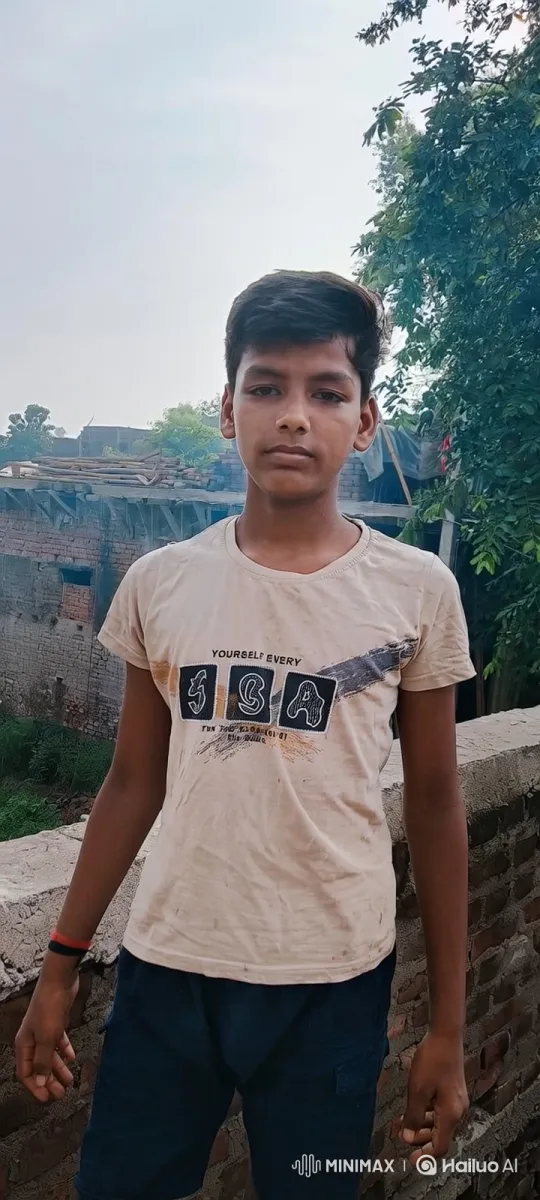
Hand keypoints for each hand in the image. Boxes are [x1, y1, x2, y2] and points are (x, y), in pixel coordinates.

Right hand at [15, 972, 78, 1102]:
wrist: (59, 980)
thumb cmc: (50, 1009)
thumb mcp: (47, 1038)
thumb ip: (43, 1061)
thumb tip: (40, 1083)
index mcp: (25, 1044)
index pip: (25, 1073)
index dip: (34, 1087)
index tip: (46, 1100)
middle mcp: (32, 1039)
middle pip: (39, 1066)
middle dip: (49, 1081)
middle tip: (61, 1094)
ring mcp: (44, 1031)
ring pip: (50, 1056)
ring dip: (59, 1069)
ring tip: (69, 1081)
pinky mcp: (56, 1023)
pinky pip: (59, 1042)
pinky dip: (64, 1051)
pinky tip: (72, 1059)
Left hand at [398, 1031, 467, 1163]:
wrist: (445, 1035)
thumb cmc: (432, 1061)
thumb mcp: (418, 1090)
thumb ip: (413, 1117)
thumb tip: (408, 1138)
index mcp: (451, 1114)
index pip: (440, 1147)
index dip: (425, 1156)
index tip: (410, 1159)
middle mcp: (458, 1111)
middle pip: (441, 1136)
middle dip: (421, 1140)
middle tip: (402, 1136)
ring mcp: (457, 1100)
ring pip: (440, 1124)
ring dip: (422, 1127)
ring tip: (403, 1123)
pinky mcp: (453, 1091)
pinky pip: (440, 1111)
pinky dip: (427, 1114)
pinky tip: (413, 1109)